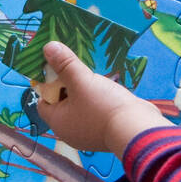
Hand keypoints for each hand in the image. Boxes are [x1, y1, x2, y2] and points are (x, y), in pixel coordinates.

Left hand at [36, 41, 168, 154]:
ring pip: (81, 106)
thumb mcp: (81, 81)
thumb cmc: (103, 106)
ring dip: (85, 92)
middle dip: (68, 85)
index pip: (43, 102)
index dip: (48, 85)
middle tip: (77, 69)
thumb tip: (48, 48)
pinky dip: (98, 101)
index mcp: (58, 122)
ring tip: (92, 75)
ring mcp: (89, 133)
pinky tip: (106, 88)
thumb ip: (64, 64)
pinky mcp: (105, 131)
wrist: (136, 129)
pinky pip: (95, 112)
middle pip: (62, 103)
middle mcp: (70, 131)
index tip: (58, 69)